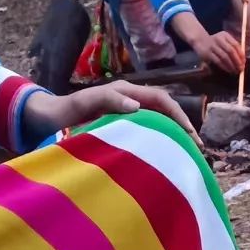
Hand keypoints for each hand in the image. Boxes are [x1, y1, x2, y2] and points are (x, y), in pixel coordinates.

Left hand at [23, 82, 200, 145]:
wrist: (50, 117)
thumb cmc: (66, 109)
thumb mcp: (85, 102)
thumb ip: (108, 100)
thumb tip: (137, 106)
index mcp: (126, 92)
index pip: (162, 100)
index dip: (179, 115)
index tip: (191, 135)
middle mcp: (131, 100)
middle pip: (166, 110)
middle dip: (184, 127)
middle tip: (198, 149)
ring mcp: (129, 113)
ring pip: (160, 122)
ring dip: (175, 136)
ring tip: (188, 155)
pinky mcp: (125, 125)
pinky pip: (150, 131)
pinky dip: (162, 142)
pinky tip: (167, 156)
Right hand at [194, 29, 245, 73]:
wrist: (200, 40)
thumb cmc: (216, 43)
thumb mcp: (224, 41)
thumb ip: (233, 48)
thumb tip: (243, 60)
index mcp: (225, 35)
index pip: (235, 45)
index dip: (241, 54)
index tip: (244, 62)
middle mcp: (218, 39)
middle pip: (231, 51)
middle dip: (237, 61)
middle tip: (241, 68)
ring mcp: (212, 46)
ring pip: (225, 57)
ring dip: (232, 65)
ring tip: (236, 71)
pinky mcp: (207, 53)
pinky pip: (218, 61)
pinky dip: (225, 67)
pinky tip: (229, 70)